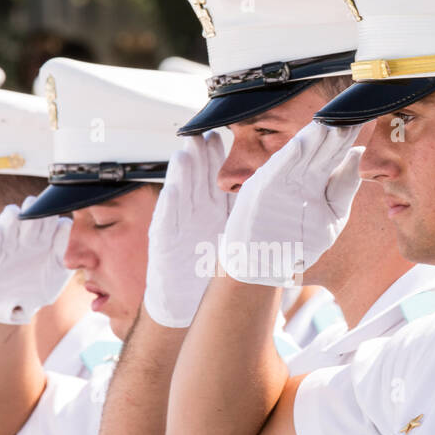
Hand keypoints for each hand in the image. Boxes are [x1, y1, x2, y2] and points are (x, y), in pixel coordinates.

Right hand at [0, 200, 71, 324]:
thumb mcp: (55, 275)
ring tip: (13, 212)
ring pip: (9, 226)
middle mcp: (26, 239)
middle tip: (35, 203)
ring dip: (10, 218)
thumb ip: (63, 256)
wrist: (10, 306)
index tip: (60, 221)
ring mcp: (7, 246)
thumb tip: (66, 227)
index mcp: (45, 241)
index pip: (51, 224)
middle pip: (31, 220)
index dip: (54, 219)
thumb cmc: (36, 289)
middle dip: (33, 211)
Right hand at [143, 132, 232, 326]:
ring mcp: (176, 225)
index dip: (217, 158)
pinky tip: (173, 189)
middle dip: (201, 156)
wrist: (182, 303)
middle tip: (206, 131)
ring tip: (188, 149)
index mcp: (211, 212)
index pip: (214, 179)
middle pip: (196, 179)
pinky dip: (170, 203)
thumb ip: (242, 217)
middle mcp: (192, 214)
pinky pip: (167, 218)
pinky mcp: (164, 240)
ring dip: (183, 171)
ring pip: (180, 192)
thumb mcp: (231, 240)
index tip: (224, 135)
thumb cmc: (207, 272)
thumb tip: (270, 197)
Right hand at [221, 121, 362, 285]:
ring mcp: (280, 182)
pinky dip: (287, 158)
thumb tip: (361, 154)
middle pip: (321, 150)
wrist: (264, 264)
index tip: (366, 118)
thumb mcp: (331, 216)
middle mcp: (299, 176)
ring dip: (313, 139)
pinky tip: (301, 145)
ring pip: (300, 155)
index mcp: (317, 180)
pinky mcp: (261, 190)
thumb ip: (345, 186)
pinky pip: (276, 172)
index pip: (336, 153)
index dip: (349, 137)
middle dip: (336, 132)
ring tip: (329, 122)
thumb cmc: (300, 242)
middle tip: (353, 113)